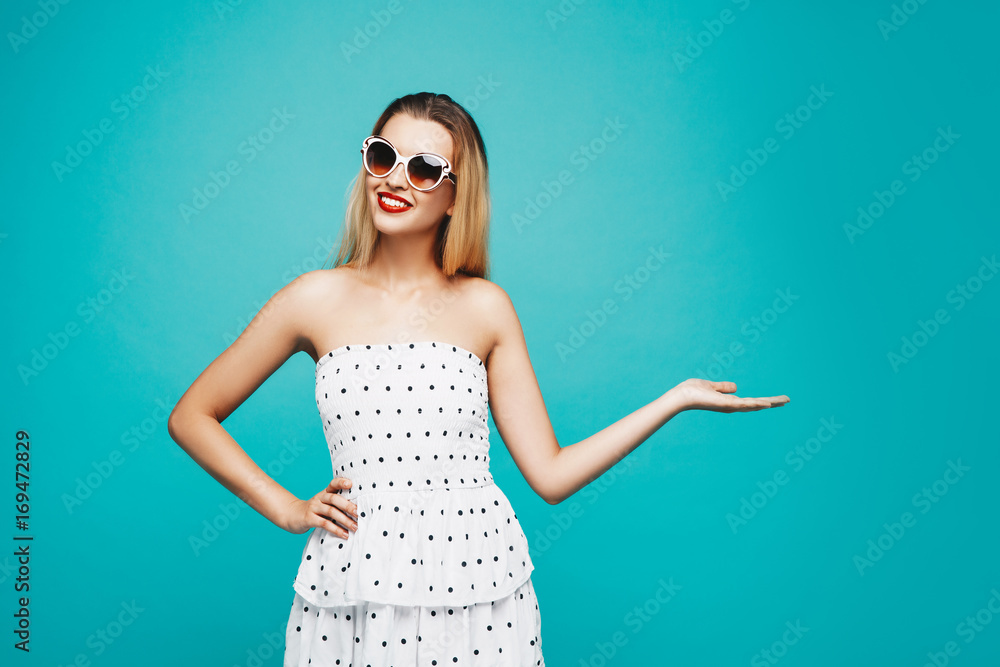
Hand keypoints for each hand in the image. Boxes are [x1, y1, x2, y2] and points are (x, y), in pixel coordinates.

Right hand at [279, 477, 358, 537]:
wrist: (291, 515)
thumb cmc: (314, 510)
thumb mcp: (323, 503)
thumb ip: (337, 504)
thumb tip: (358, 511)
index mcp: (324, 493)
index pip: (333, 484)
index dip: (341, 482)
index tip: (351, 483)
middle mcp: (319, 498)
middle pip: (334, 499)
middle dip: (348, 506)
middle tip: (360, 514)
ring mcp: (313, 508)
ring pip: (331, 512)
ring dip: (345, 520)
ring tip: (355, 527)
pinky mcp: (309, 519)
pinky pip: (324, 523)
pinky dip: (336, 529)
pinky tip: (344, 534)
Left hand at [669, 379, 788, 412]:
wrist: (681, 396)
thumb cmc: (692, 391)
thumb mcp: (711, 385)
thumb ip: (723, 387)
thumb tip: (735, 387)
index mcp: (729, 402)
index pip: (751, 401)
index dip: (764, 401)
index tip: (778, 400)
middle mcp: (732, 406)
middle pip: (757, 405)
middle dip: (773, 403)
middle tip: (788, 400)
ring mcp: (730, 406)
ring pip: (754, 405)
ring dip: (769, 402)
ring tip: (783, 401)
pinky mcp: (725, 404)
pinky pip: (744, 404)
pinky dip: (756, 404)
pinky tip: (767, 403)